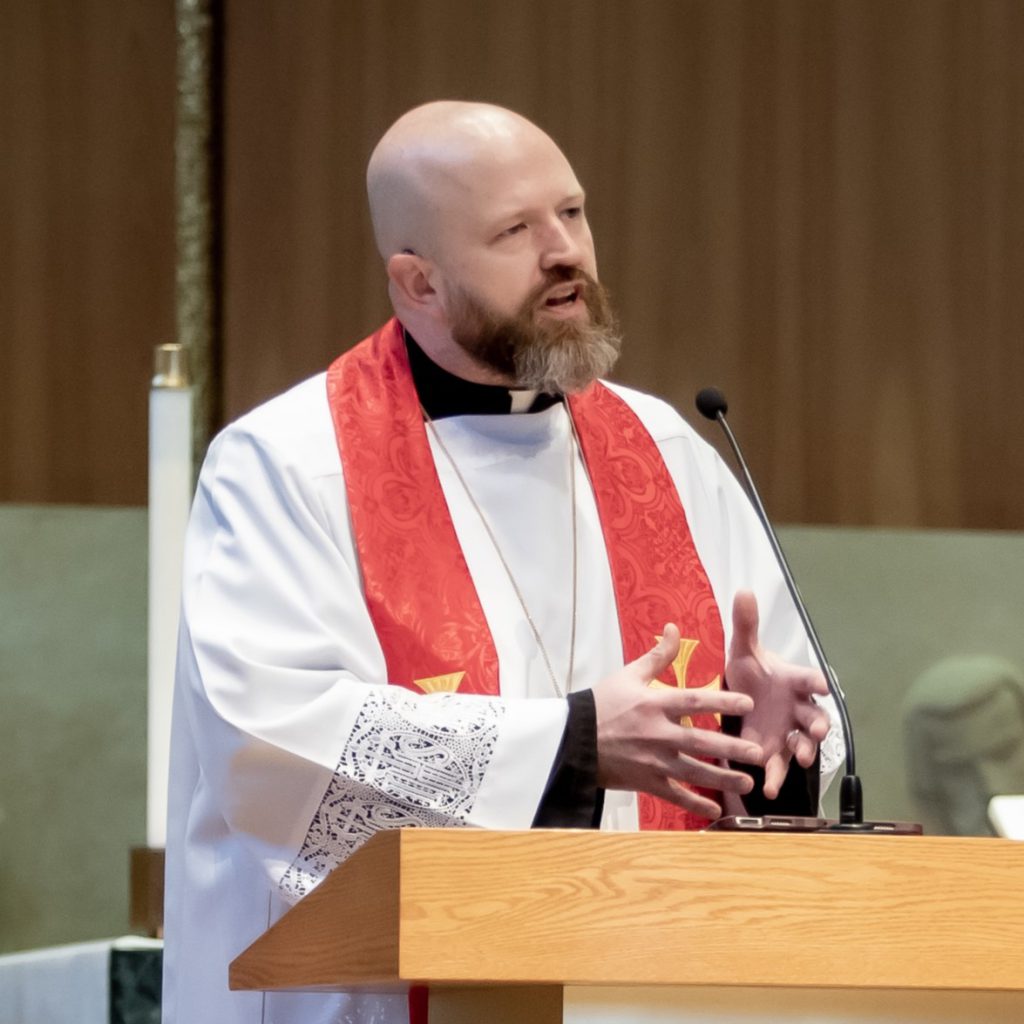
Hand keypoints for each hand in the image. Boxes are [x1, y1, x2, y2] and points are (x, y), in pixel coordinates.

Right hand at [593, 624, 765, 818]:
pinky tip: (715, 811)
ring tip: (748, 781)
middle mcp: (658, 734)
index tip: (748, 703)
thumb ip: (657, 656)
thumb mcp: (628, 674)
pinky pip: (675, 794)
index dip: (723, 701)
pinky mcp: (646, 782)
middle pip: (702, 742)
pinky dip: (695, 804)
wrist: (572, 739)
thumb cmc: (601, 703)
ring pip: (694, 772)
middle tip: (760, 753)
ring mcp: (653, 761)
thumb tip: (674, 628)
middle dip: (733, 749)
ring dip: (723, 778)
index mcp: (655, 705)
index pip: (695, 701)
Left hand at [725, 591, 830, 798]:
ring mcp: (789, 731)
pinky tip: (766, 788)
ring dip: (805, 752)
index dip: (816, 682)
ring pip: (804, 744)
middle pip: (815, 716)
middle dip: (818, 724)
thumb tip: (743, 590)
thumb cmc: (750, 671)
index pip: (809, 679)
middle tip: (819, 731)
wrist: (743, 696)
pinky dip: (775, 775)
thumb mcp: (743, 648)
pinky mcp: (776, 750)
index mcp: (793, 680)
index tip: (822, 686)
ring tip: (803, 761)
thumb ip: (745, 624)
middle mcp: (798, 707)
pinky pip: (780, 765)